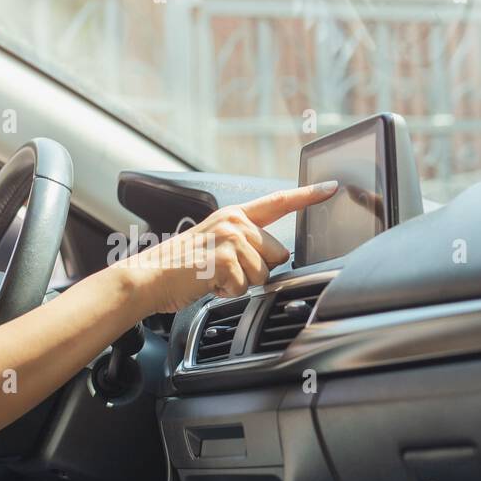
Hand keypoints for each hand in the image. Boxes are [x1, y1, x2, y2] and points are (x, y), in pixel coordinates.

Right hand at [113, 181, 338, 314]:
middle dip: (257, 270)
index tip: (331, 187)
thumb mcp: (215, 244)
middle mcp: (234, 222)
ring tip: (215, 278)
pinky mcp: (225, 259)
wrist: (150, 276)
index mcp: (234, 215)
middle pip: (278, 254)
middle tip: (226, 272)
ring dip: (241, 283)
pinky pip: (245, 286)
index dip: (307, 196)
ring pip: (263, 273)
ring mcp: (230, 239)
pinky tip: (209, 284)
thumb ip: (245, 243)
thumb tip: (275, 257)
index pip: (278, 202)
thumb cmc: (180, 266)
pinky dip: (228, 292)